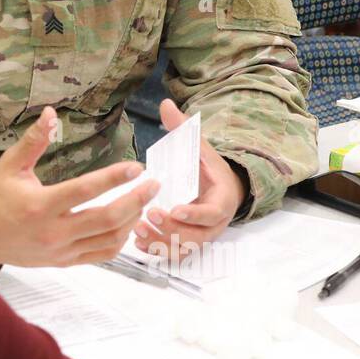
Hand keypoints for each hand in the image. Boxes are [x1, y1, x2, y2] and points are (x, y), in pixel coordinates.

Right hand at [0, 107, 158, 266]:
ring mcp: (61, 250)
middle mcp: (53, 231)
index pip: (85, 190)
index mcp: (40, 205)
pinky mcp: (64, 262)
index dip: (113, 178)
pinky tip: (126, 223)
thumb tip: (50, 113)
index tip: (136, 167)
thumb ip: (33, 140)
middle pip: (106, 219)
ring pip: (108, 240)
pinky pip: (101, 255)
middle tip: (154, 184)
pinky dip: (119, 240)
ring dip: (131, 220)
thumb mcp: (9, 165)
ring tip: (142, 201)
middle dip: (136, 201)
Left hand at [133, 100, 247, 258]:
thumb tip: (166, 104)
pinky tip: (138, 242)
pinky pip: (175, 254)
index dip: (194, 214)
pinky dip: (158, 251)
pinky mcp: (188, 243)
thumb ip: (183, 129)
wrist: (219, 189)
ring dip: (161, 242)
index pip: (212, 213)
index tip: (175, 209)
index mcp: (221, 200)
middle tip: (150, 215)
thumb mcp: (199, 147)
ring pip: (184, 248)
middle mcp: (214, 224)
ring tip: (138, 230)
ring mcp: (201, 236)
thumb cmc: (207, 168)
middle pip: (197, 236)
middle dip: (172, 229)